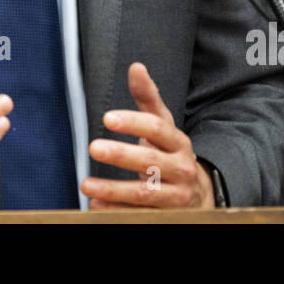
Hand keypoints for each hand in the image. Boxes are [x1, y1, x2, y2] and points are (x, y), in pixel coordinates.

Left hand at [82, 62, 214, 208]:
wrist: (197, 196)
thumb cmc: (170, 153)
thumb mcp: (164, 126)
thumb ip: (148, 98)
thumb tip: (135, 67)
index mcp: (179, 143)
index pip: (158, 129)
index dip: (134, 122)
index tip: (107, 118)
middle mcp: (180, 169)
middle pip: (151, 162)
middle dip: (121, 155)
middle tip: (93, 147)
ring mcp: (175, 197)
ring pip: (145, 194)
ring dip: (114, 190)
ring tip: (86, 185)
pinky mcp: (166, 217)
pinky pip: (139, 215)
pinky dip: (117, 211)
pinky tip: (95, 204)